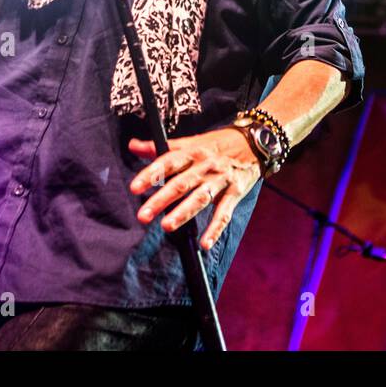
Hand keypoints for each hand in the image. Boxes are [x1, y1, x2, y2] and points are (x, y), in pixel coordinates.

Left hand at [128, 128, 263, 251]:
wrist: (252, 142)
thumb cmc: (215, 145)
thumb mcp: (189, 142)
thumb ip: (160, 147)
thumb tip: (133, 146)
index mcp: (191, 152)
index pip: (167, 162)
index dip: (150, 174)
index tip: (134, 188)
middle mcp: (205, 166)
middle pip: (181, 183)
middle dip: (161, 200)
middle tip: (143, 216)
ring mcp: (221, 180)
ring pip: (200, 198)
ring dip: (183, 213)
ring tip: (167, 227)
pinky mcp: (235, 192)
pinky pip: (224, 213)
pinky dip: (215, 229)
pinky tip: (205, 244)